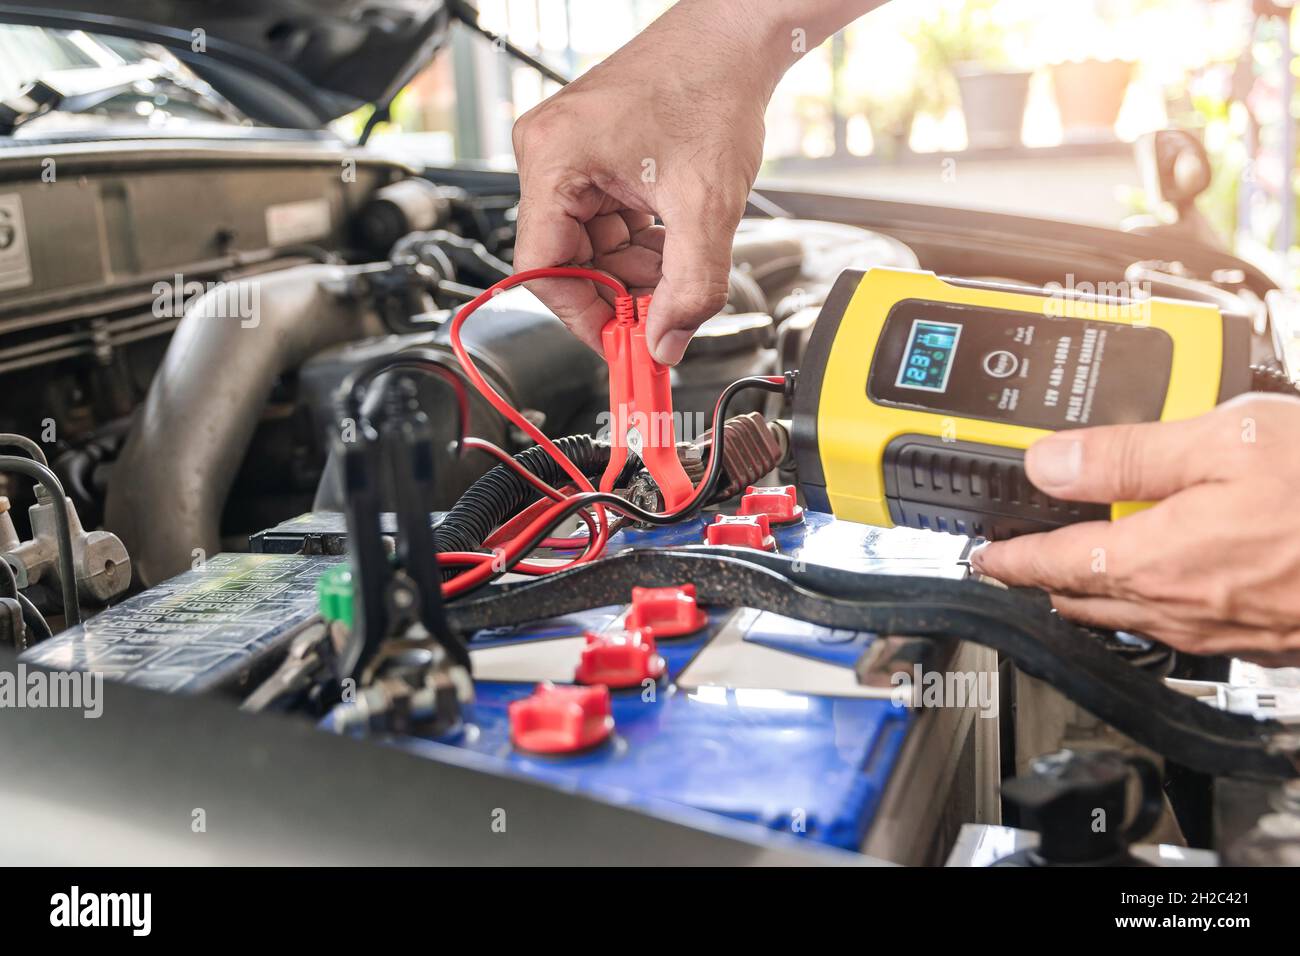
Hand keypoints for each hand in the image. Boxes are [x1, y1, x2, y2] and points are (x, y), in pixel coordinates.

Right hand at [512, 1, 880, 362]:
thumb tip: (667, 343)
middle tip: (661, 320)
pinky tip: (674, 242)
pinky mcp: (595, 157)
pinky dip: (641, 244)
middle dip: (619, 294)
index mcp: (553, 160)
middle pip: (568, 261)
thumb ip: (690, 287)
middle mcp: (549, 155)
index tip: (619, 348)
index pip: (543, 270)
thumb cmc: (710, 87)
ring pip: (592, 246)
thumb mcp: (706, 207)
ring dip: (635, 271)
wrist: (735, 38)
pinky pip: (607, 222)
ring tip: (680, 270)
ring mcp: (570, 155)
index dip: (583, 318)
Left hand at [970, 394, 1299, 665]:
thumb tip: (1050, 462)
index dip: (1007, 557)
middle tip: (1020, 554)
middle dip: (1042, 575)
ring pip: (1130, 616)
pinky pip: (1182, 624)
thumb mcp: (1224, 439)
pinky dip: (1154, 598)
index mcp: (1158, 561)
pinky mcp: (1262, 638)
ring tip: (1079, 560)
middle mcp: (1182, 608)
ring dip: (1096, 588)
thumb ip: (1126, 455)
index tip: (982, 553)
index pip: (1049, 565)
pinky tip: (1168, 573)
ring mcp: (1223, 632)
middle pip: (1081, 597)